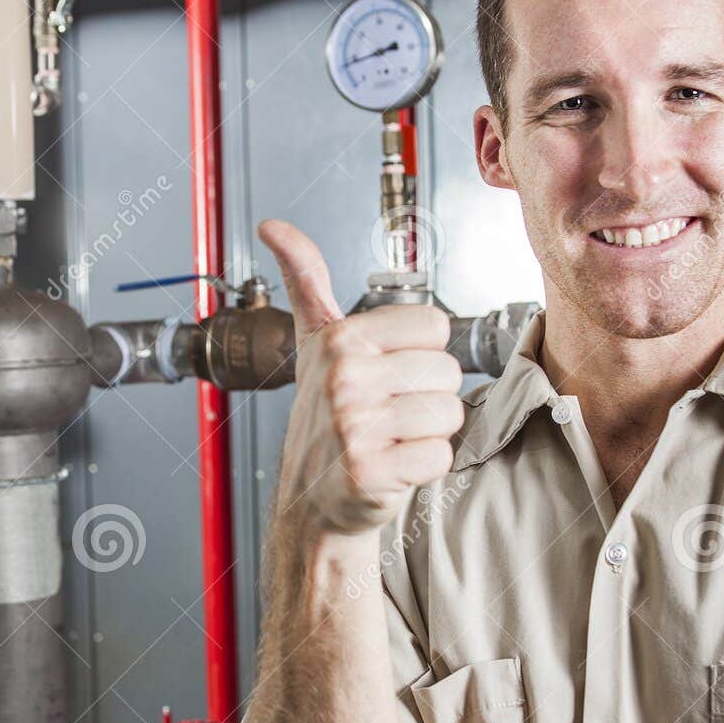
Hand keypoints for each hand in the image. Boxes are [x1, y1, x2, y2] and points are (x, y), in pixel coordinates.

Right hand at [259, 219, 463, 535]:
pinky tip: (394, 465)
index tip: (389, 372)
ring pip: (449, 414)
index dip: (420, 352)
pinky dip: (425, 466)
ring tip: (393, 438)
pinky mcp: (370, 472)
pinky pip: (440, 456)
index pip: (435, 325)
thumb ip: (306, 281)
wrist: (311, 495)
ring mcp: (355, 427)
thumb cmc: (324, 415)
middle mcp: (344, 379)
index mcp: (340, 339)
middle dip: (428, 396)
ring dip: (429, 432)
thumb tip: (274, 227)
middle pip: (447, 371)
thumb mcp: (314, 342)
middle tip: (391, 413)